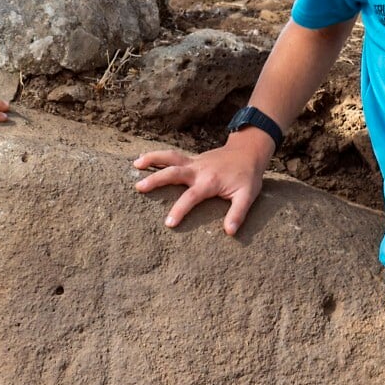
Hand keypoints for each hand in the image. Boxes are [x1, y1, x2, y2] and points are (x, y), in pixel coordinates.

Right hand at [132, 135, 270, 233]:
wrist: (248, 151)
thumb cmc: (248, 176)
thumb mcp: (248, 195)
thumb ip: (238, 213)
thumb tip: (230, 232)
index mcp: (210, 181)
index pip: (191, 197)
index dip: (179, 210)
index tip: (168, 223)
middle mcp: (198, 170)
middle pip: (173, 172)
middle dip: (156, 179)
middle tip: (139, 188)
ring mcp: (194, 162)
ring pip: (170, 157)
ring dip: (152, 159)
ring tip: (135, 164)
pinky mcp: (192, 159)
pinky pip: (173, 156)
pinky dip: (158, 157)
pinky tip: (145, 159)